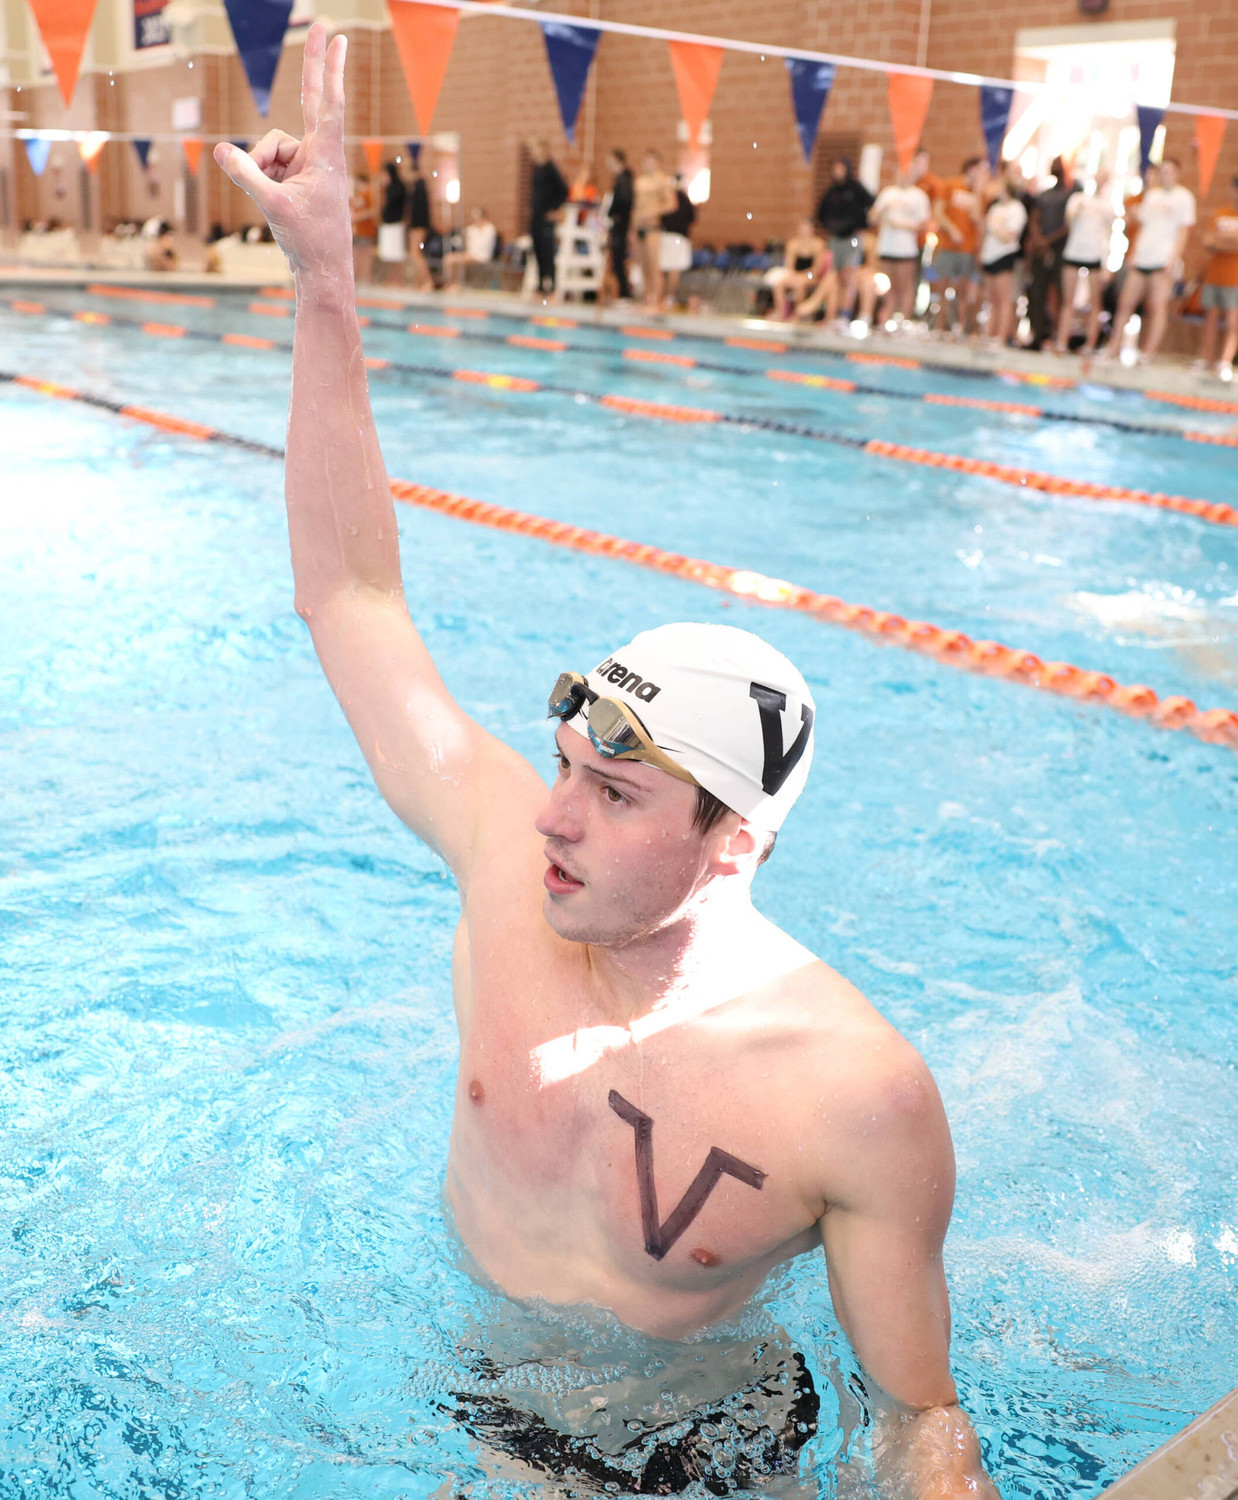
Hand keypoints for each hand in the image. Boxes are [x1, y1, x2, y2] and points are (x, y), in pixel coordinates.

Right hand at [213, 22, 349, 280]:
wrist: (323, 272)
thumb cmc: (308, 241)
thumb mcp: (273, 207)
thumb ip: (246, 176)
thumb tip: (221, 149)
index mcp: (326, 156)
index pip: (326, 102)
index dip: (326, 68)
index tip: (335, 37)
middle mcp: (320, 155)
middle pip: (313, 102)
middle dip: (316, 67)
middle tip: (325, 24)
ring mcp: (308, 166)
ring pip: (271, 149)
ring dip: (260, 170)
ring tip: (275, 201)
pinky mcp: (298, 179)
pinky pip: (267, 167)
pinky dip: (260, 181)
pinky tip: (273, 204)